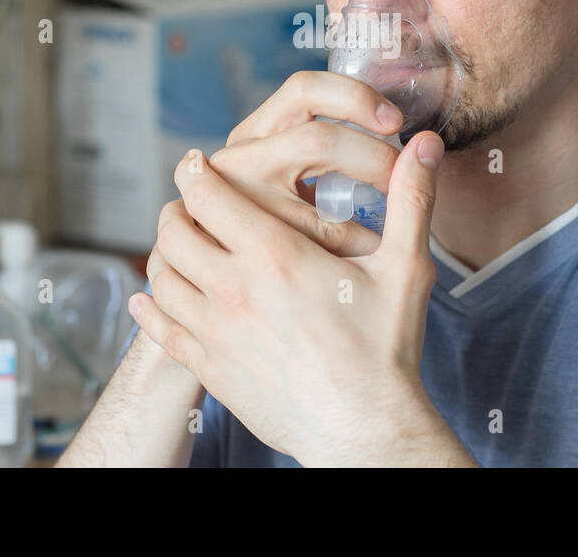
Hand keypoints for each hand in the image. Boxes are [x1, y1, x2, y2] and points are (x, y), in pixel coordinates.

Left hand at [131, 70, 405, 378]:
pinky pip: (159, 328)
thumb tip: (428, 145)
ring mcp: (215, 332)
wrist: (364, 431)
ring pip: (159, 276)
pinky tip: (150, 297)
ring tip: (180, 245)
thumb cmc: (386, 350)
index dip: (198, 171)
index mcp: (274, 255)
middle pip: (173, 229)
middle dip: (177, 208)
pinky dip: (150, 306)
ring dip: (163, 254)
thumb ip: (411, 200)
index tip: (201, 163)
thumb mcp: (404, 268)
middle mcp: (233, 289)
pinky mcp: (209, 369)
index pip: (207, 193)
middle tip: (190, 203)